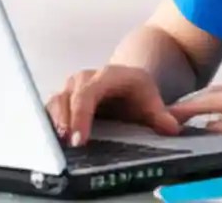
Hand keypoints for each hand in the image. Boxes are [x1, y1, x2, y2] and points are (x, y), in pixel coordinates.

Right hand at [45, 65, 180, 146]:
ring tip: (57, 145)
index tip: (80, 139)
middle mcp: (85, 79)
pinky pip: (50, 109)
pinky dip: (49, 124)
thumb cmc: (136, 90)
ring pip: (55, 102)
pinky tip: (52, 141)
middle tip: (66, 145)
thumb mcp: (151, 99)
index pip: (88, 93)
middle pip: (67, 98)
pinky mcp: (63, 99)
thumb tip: (171, 128)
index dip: (81, 116)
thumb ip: (162, 115)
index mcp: (107, 76)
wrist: (126, 80)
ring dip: (54, 123)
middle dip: (64, 122)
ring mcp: (71, 88)